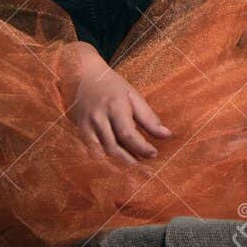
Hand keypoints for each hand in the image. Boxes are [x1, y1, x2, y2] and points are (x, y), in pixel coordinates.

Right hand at [62, 42, 171, 163]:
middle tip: (146, 169)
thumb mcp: (134, 96)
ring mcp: (86, 126)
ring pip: (101, 153)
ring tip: (134, 169)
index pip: (128, 133)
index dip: (141, 148)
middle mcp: (98, 117)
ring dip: (118, 164)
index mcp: (115, 106)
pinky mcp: (79, 131)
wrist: (84, 77)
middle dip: (131, 161)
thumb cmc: (113, 87)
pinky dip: (104, 161)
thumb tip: (167, 135)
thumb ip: (148, 117)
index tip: (154, 154)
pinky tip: (116, 165)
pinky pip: (91, 152)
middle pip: (114, 147)